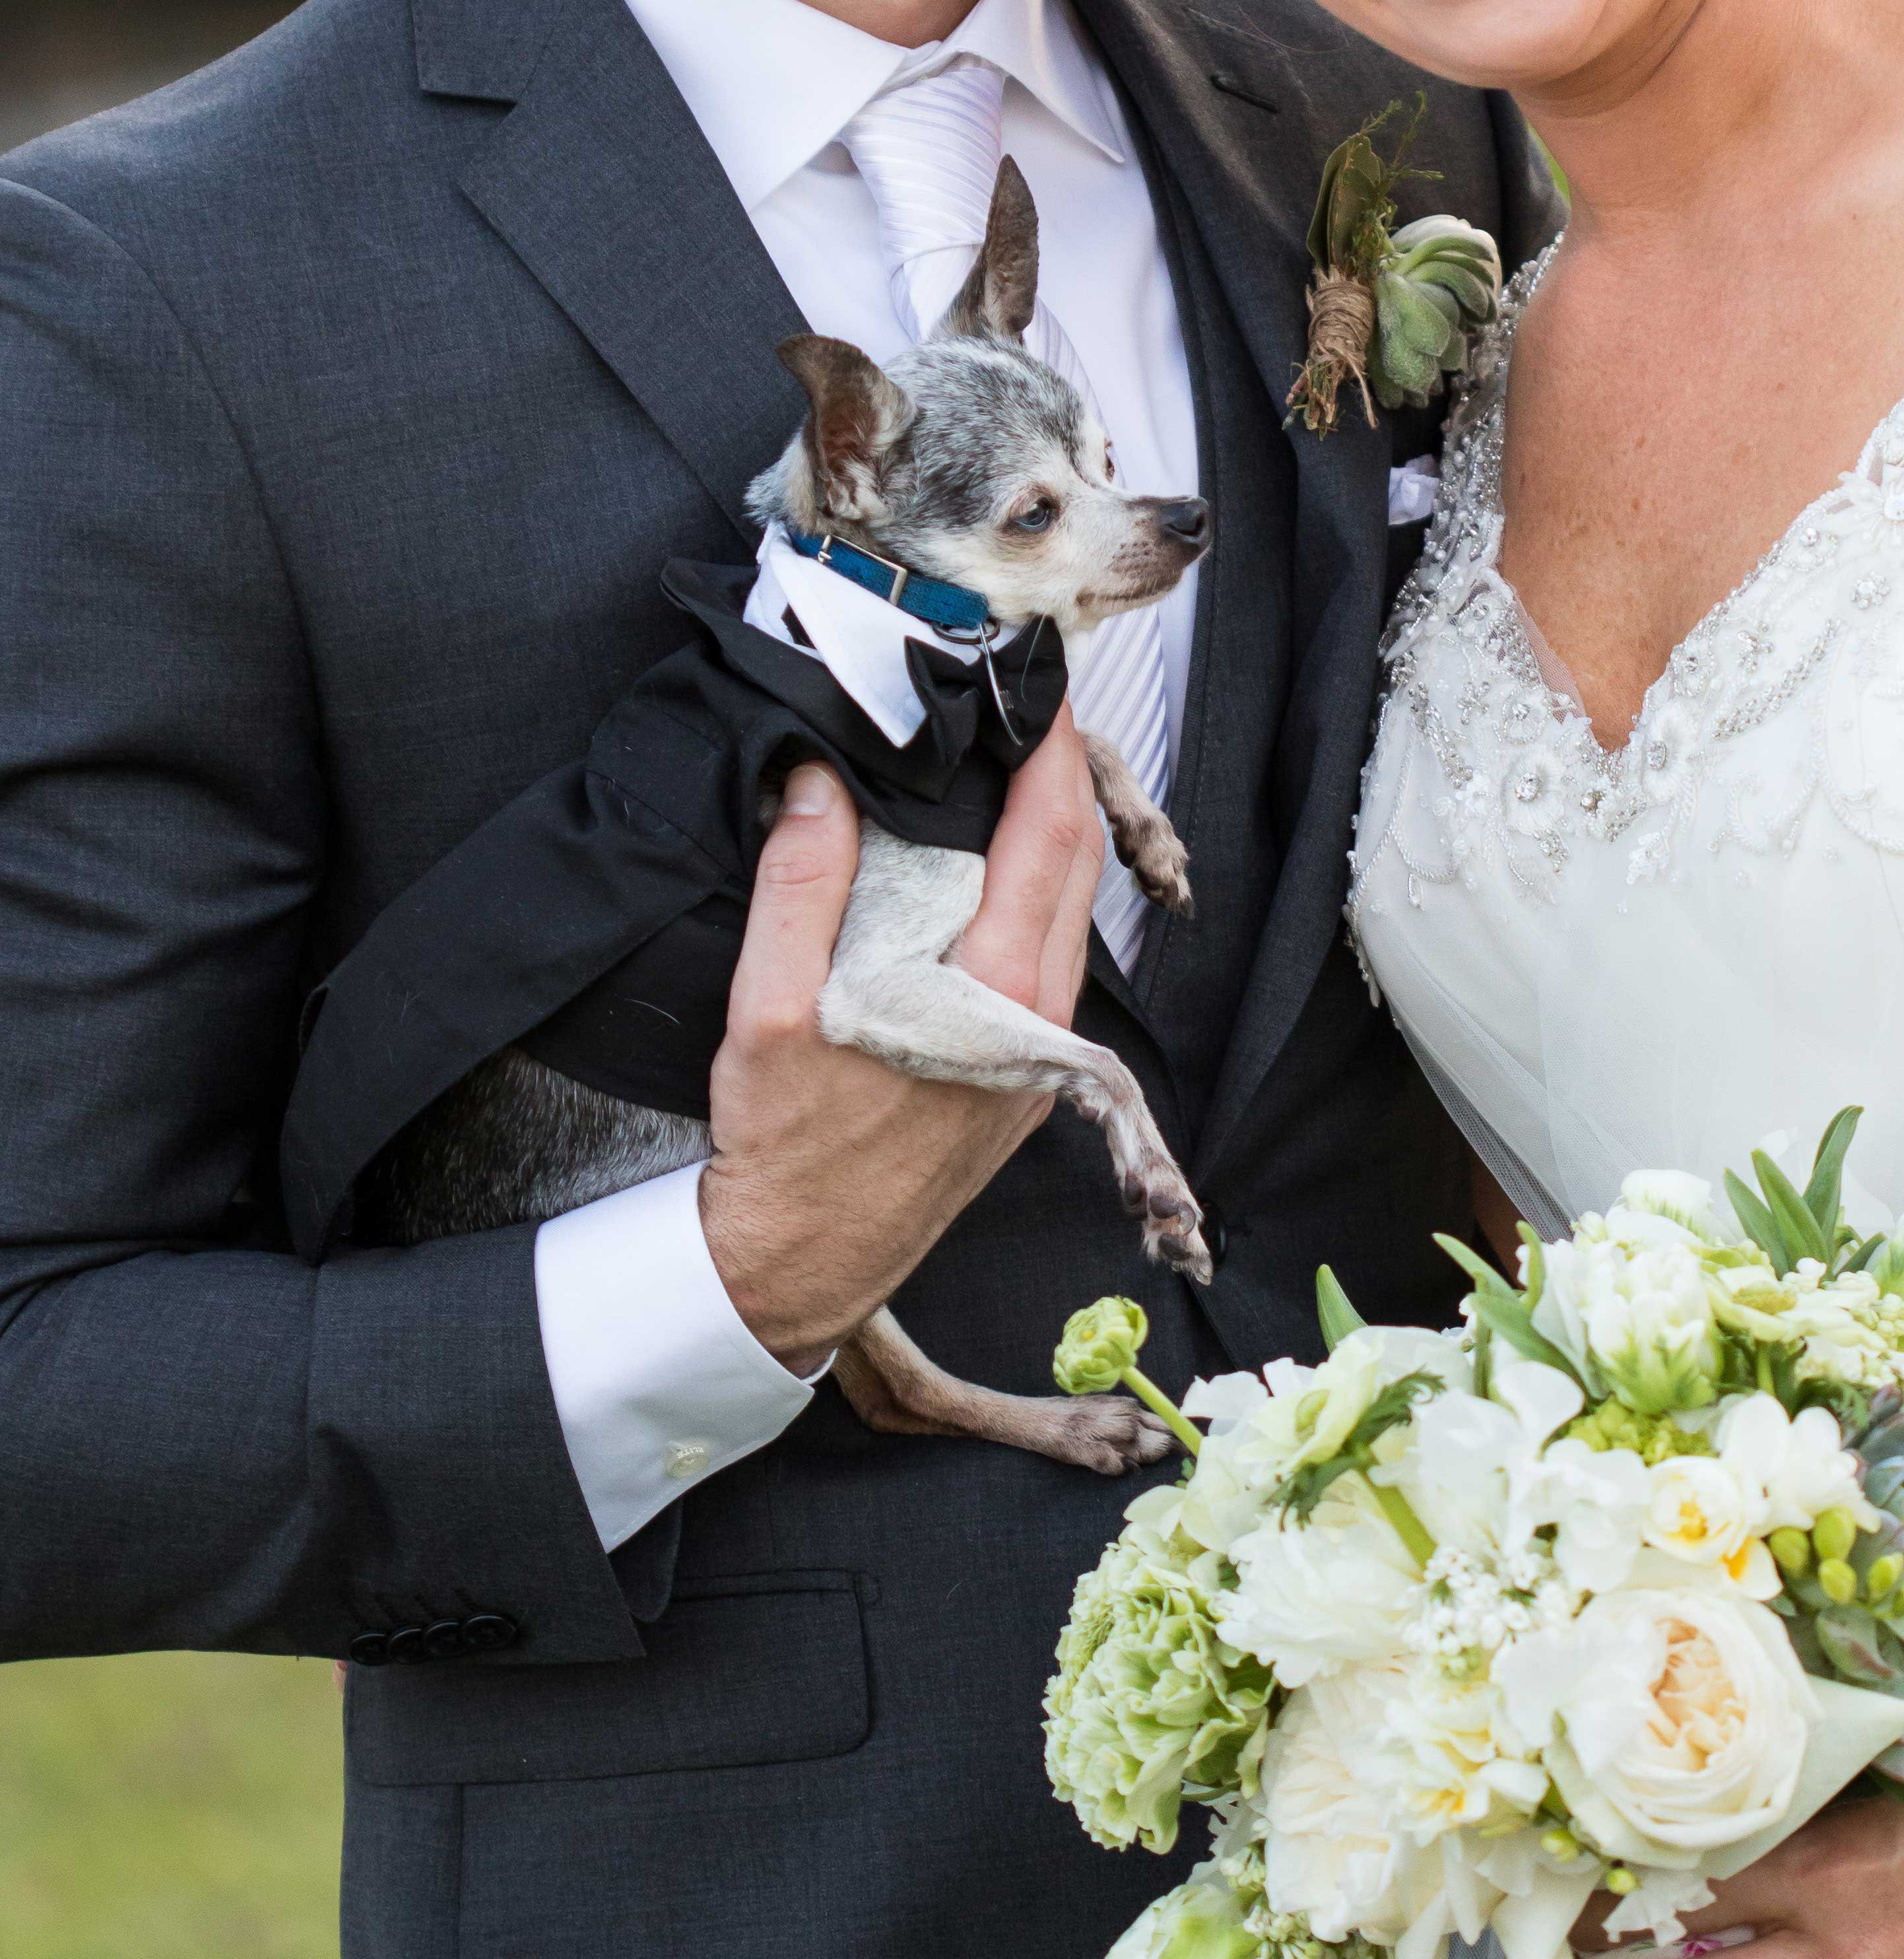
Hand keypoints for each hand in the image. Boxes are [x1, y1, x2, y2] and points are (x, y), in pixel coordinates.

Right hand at [698, 708, 1104, 1367]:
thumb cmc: (784, 1150)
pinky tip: (982, 876)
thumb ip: (800, 885)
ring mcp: (1038, 1059)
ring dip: (1049, 840)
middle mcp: (1038, 1023)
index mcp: (991, 993)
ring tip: (1001, 775)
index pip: (1049, 837)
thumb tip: (819, 779)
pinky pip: (1049, 966)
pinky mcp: (1021, 1084)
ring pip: (1071, 919)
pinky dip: (1032, 900)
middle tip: (1022, 711)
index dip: (1052, 751)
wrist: (796, 1271)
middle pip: (1078, 868)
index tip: (1039, 687)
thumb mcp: (770, 1008)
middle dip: (1060, 778)